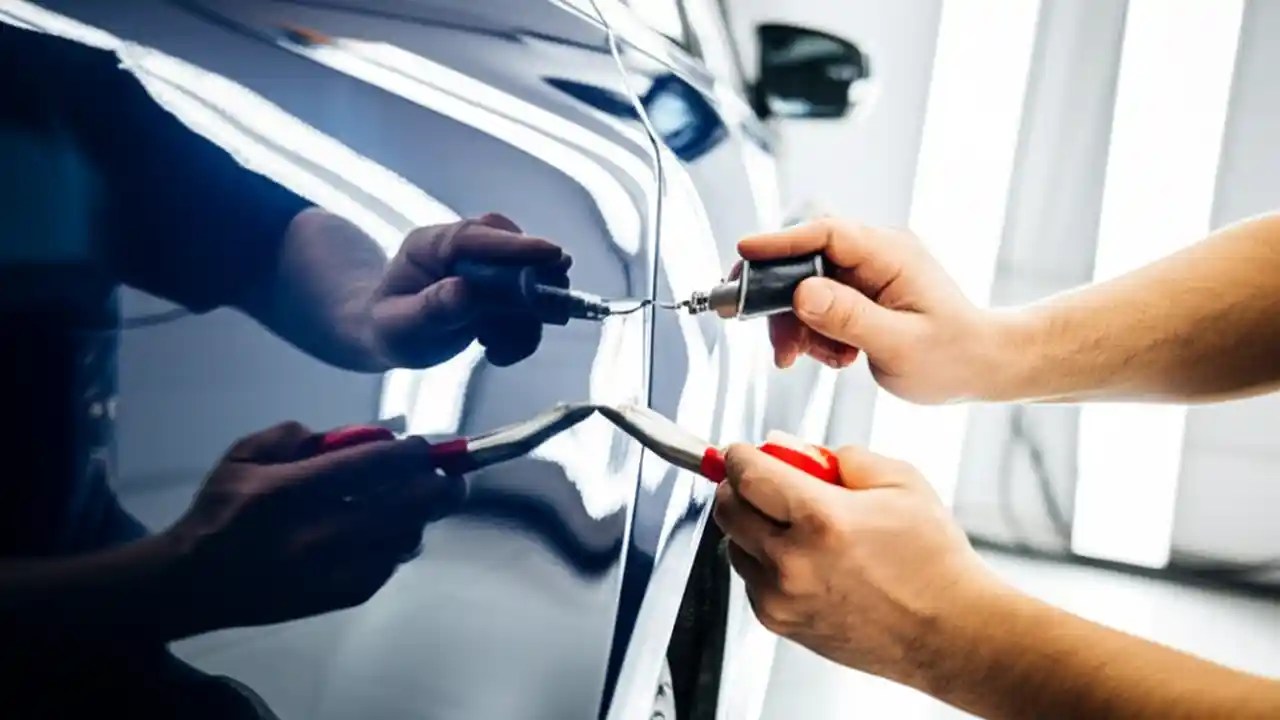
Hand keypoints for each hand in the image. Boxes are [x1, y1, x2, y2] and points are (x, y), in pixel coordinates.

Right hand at [161, 422, 465, 637]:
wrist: (194, 582)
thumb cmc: (222, 509)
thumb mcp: (247, 453)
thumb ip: (302, 435)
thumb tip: (366, 435)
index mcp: (290, 491)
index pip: (375, 465)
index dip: (414, 452)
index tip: (425, 446)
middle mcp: (318, 532)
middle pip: (407, 503)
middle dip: (439, 482)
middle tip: (449, 472)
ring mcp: (334, 570)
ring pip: (407, 536)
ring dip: (421, 514)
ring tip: (422, 499)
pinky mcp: (342, 596)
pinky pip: (392, 564)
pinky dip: (399, 543)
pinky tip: (391, 530)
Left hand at [371, 213, 570, 367]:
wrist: (388, 336)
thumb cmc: (388, 327)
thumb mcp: (400, 325)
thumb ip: (432, 308)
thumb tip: (464, 291)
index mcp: (431, 245)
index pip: (476, 236)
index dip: (516, 244)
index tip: (552, 253)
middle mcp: (463, 250)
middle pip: (514, 252)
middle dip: (535, 285)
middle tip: (547, 315)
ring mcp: (484, 268)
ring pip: (528, 284)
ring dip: (524, 322)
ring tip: (495, 350)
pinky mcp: (499, 289)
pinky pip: (526, 307)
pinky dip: (521, 333)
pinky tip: (495, 351)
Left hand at [712, 438, 1000, 685]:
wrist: (950, 632)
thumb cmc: (933, 561)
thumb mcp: (901, 482)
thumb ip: (843, 456)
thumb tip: (796, 450)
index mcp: (821, 519)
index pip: (747, 474)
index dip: (740, 455)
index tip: (743, 451)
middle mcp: (792, 561)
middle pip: (727, 509)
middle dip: (738, 487)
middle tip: (763, 481)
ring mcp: (782, 598)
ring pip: (734, 546)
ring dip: (750, 526)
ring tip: (792, 524)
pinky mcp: (782, 624)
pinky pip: (751, 581)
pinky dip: (764, 563)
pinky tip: (804, 559)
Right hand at [739, 218, 997, 403]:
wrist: (980, 367)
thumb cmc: (953, 356)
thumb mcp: (900, 345)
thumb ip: (850, 318)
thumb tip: (802, 294)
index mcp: (890, 254)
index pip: (825, 233)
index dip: (780, 241)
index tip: (745, 252)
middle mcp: (875, 255)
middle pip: (804, 259)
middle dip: (778, 298)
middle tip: (765, 334)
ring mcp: (866, 274)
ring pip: (804, 286)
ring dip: (796, 324)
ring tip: (812, 357)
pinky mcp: (859, 294)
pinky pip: (816, 304)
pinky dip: (812, 333)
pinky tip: (834, 356)